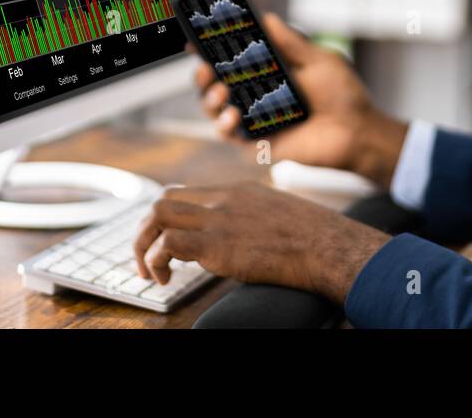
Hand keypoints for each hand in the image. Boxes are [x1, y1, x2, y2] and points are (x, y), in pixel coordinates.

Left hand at [133, 182, 390, 303]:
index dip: (168, 219)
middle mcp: (222, 198)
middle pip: (163, 199)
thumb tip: (241, 239)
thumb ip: (252, 219)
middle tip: (149, 260)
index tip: (166, 243)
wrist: (328, 246)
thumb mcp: (278, 214)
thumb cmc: (313, 238)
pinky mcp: (218, 244)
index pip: (185, 192)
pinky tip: (167, 280)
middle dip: (146, 231)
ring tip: (152, 273)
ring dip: (144, 245)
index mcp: (237, 191)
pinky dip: (157, 261)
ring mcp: (218, 218)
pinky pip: (168, 245)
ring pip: (157, 214)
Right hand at [190, 13, 408, 186]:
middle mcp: (255, 92)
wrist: (358, 131)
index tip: (193, 40)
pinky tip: (233, 116)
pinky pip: (229, 134)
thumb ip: (290, 42)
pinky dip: (224, 124)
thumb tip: (266, 17)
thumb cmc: (343, 94)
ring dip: (210, 97)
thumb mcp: (318, 60)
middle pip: (213, 82)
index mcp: (267, 69)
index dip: (208, 49)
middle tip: (204, 68)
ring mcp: (254, 118)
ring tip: (223, 91)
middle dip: (202, 73)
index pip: (230, 57)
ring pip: (214, 107)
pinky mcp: (257, 142)